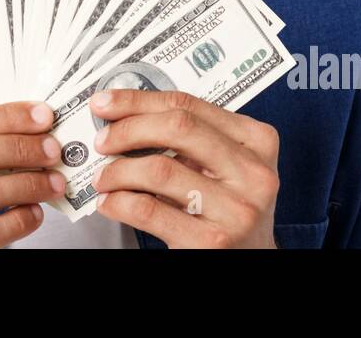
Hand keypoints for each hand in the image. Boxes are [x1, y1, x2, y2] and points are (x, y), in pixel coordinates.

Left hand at [89, 89, 279, 247]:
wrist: (252, 259)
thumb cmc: (230, 208)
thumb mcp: (225, 165)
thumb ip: (190, 138)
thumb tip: (125, 115)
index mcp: (257, 141)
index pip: (188, 105)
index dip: (139, 101)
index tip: (107, 103)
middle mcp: (253, 173)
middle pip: (177, 128)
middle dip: (128, 129)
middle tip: (102, 140)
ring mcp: (236, 209)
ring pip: (159, 169)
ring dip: (118, 171)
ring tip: (104, 178)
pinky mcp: (212, 242)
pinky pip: (149, 210)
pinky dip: (119, 202)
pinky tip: (111, 202)